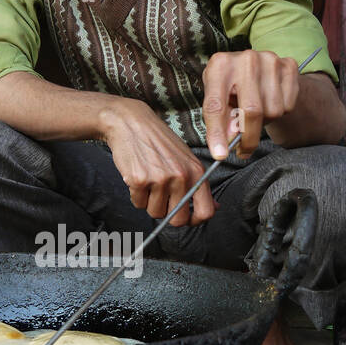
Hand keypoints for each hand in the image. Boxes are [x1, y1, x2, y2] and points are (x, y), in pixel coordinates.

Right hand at [98, 98, 215, 226]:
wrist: (131, 123)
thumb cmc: (159, 141)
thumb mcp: (186, 158)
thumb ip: (198, 183)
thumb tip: (214, 207)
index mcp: (196, 172)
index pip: (206, 211)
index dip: (196, 221)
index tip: (187, 219)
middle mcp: (181, 177)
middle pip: (178, 219)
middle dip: (168, 215)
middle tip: (161, 201)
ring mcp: (160, 179)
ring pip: (155, 212)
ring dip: (149, 202)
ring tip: (148, 182)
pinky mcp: (139, 181)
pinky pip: (138, 203)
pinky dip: (136, 195)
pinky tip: (137, 177)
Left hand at [202, 49, 299, 158]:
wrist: (257, 66)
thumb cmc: (230, 86)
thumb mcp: (218, 99)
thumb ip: (221, 119)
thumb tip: (230, 139)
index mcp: (220, 65)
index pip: (216, 105)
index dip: (217, 133)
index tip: (220, 155)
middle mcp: (246, 59)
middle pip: (252, 111)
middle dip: (248, 138)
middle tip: (243, 151)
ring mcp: (270, 60)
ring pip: (273, 111)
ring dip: (265, 122)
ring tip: (255, 114)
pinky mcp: (289, 66)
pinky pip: (288, 105)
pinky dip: (280, 112)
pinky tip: (269, 102)